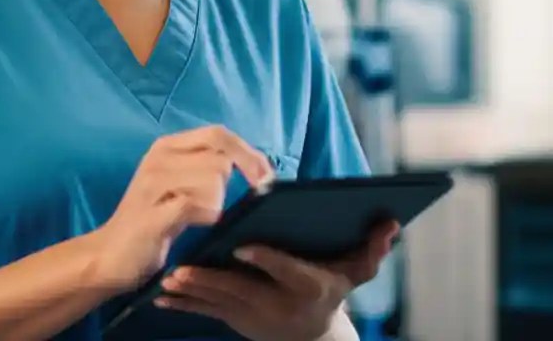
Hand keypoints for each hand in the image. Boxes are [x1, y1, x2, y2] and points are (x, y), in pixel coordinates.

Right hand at [87, 125, 273, 292]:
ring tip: (191, 218)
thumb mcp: (180, 185)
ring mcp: (153, 183)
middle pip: (221, 159)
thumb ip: (207, 167)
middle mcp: (159, 157)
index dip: (248, 154)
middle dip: (228, 187)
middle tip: (213, 208)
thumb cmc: (152, 222)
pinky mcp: (154, 212)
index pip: (219, 134)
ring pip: (214, 182)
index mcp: (167, 146)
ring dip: (214, 206)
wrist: (110, 256)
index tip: (266, 178)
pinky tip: (189, 227)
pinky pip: (200, 206)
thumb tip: (257, 163)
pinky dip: (205, 218)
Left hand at [154, 219, 400, 340]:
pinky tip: (161, 296)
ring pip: (220, 304)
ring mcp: (256, 317)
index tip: (244, 245)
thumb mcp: (354, 272)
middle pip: (243, 292)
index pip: (289, 272)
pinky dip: (184, 305)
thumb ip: (371, 248)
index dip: (268, 260)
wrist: (313, 335)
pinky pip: (207, 313)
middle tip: (184, 268)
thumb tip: (391, 223)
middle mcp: (281, 306)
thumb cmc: (332, 290)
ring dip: (193, 293)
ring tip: (169, 280)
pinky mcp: (237, 321)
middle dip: (212, 281)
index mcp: (308, 286)